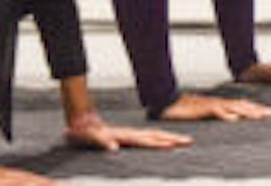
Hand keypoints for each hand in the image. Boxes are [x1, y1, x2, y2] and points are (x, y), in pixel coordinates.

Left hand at [65, 111, 191, 150]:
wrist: (81, 121)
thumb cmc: (84, 133)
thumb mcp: (90, 138)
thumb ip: (102, 141)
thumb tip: (113, 148)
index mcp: (124, 136)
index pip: (146, 141)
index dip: (160, 144)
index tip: (173, 145)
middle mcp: (130, 133)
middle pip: (156, 135)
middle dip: (173, 138)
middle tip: (189, 141)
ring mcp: (130, 134)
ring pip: (154, 135)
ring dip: (169, 138)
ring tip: (184, 141)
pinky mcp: (129, 136)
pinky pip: (149, 138)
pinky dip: (161, 139)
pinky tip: (166, 142)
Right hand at [159, 92, 270, 121]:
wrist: (167, 102)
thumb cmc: (182, 110)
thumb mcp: (202, 114)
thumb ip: (215, 116)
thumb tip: (228, 120)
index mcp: (219, 104)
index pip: (241, 105)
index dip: (254, 108)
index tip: (268, 113)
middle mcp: (217, 102)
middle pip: (241, 105)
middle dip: (256, 110)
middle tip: (270, 114)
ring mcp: (210, 105)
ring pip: (232, 107)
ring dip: (246, 112)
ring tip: (258, 117)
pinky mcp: (201, 109)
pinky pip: (215, 111)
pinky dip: (225, 115)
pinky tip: (233, 120)